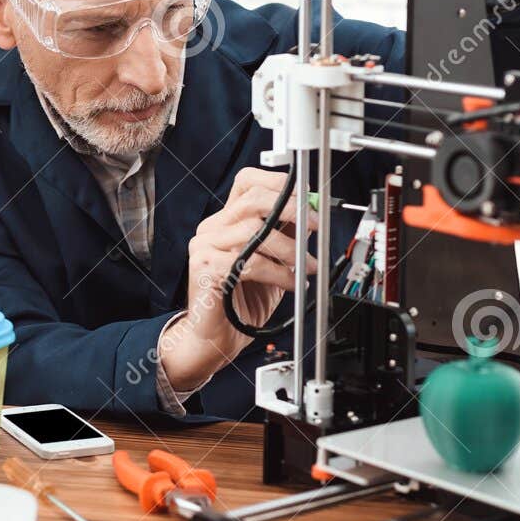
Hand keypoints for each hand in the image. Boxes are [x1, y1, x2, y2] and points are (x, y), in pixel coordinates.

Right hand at [160, 168, 317, 391]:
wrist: (216, 338)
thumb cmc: (241, 302)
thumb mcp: (273, 262)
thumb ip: (286, 237)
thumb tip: (311, 214)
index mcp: (225, 222)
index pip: (247, 183)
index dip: (278, 183)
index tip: (306, 196)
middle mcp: (211, 229)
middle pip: (252, 200)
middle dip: (291, 210)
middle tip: (315, 226)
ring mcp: (204, 247)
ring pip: (255, 231)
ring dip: (291, 249)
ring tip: (307, 266)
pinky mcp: (206, 269)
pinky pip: (251, 262)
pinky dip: (280, 273)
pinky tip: (293, 283)